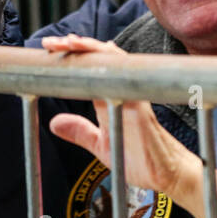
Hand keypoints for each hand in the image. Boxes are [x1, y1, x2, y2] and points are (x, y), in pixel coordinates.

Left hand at [44, 35, 198, 200]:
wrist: (166, 175)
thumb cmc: (140, 159)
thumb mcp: (101, 145)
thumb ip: (80, 132)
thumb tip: (55, 122)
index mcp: (111, 99)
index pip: (90, 70)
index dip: (72, 57)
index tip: (50, 51)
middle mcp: (123, 92)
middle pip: (100, 58)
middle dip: (75, 47)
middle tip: (50, 43)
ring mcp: (133, 97)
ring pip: (115, 61)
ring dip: (92, 49)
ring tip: (70, 42)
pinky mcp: (141, 107)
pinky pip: (129, 78)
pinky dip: (114, 65)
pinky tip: (99, 56)